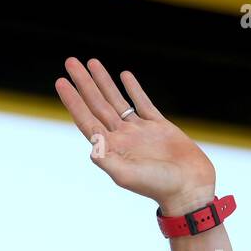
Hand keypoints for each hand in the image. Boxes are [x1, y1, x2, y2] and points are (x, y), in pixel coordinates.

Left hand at [54, 57, 215, 214]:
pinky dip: (133, 89)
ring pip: (117, 99)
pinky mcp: (160, 126)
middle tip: (70, 61)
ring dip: (103, 82)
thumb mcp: (128, 176)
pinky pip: (143, 103)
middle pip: (97, 104)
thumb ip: (109, 160)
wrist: (189, 188)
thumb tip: (92, 144)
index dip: (73, 100)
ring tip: (91, 62)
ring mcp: (140, 130)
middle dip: (83, 83)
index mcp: (111, 148)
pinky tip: (124, 76)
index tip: (60, 81)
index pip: (86, 119)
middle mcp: (122, 137)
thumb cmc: (158, 186)